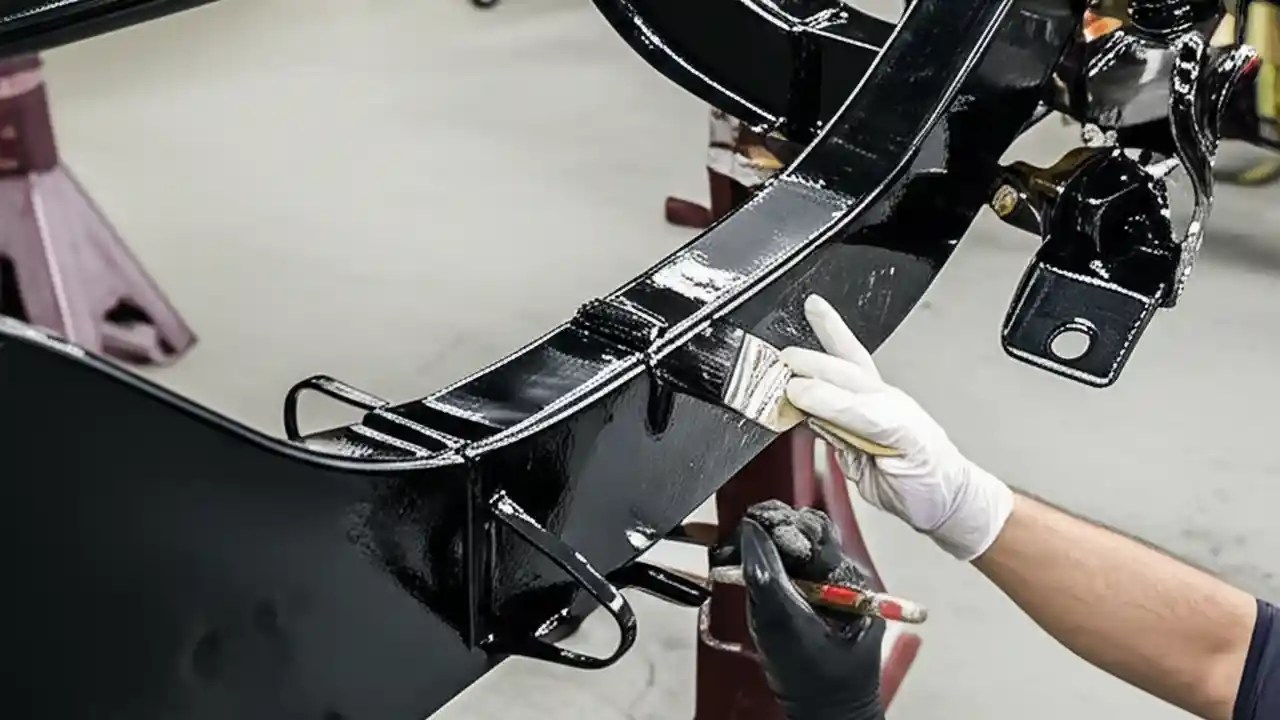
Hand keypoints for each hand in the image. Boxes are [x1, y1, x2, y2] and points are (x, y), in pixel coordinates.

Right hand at [724, 502, 884, 719]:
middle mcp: (843, 576)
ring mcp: (830, 584)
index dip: (778, 523)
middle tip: (737, 539)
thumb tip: (752, 531)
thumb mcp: (783, 627)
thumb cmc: (814, 681)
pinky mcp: (812, 595)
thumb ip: (766, 577)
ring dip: (765, 544)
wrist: (826, 713)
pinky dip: (766, 562)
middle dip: (770, 529)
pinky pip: (789, 566)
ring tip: (736, 552)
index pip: (814, 531)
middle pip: (805, 533)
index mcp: (849, 580)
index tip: (747, 524)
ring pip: (795, 547)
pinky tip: (745, 566)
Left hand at [781, 294, 1013, 560]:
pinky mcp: (909, 434)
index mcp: (874, 400)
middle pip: (845, 368)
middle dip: (811, 359)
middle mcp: (886, 399)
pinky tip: (819, 406)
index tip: (813, 306)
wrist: (952, 502)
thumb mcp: (858, 454)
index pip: (849, 358)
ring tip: (792, 383)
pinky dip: (841, 409)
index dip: (831, 330)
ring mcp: (899, 413)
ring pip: (854, 388)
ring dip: (820, 384)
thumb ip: (834, 431)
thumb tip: (802, 413)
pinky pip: (869, 417)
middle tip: (782, 356)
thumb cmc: (911, 477)